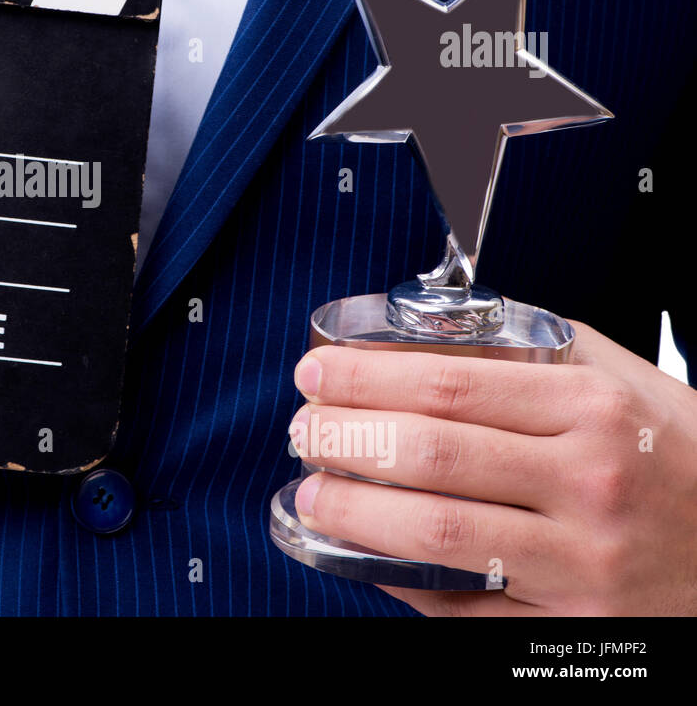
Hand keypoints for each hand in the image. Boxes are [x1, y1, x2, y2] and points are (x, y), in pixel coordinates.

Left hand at [288, 321, 696, 613]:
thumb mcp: (620, 381)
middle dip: (343, 439)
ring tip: (311, 493)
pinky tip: (363, 551)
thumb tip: (419, 335)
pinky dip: (398, 578)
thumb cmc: (676, 455)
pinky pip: (462, 606)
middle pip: (429, 456)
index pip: (447, 388)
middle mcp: (589, 486)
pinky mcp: (569, 627)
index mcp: (594, 412)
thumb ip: (528, 351)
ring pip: (435, 535)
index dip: (363, 381)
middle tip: (302, 429)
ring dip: (352, 513)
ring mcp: (582, 565)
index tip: (315, 375)